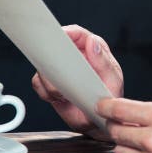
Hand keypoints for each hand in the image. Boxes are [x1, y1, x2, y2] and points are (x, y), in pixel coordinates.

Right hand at [32, 24, 123, 140]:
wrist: (98, 119)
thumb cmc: (109, 95)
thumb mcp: (113, 79)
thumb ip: (103, 61)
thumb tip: (92, 42)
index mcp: (91, 49)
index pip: (76, 33)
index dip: (66, 33)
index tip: (60, 38)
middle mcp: (73, 56)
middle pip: (54, 46)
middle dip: (52, 57)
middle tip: (58, 70)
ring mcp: (59, 70)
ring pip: (43, 66)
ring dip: (51, 81)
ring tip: (65, 92)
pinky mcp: (49, 84)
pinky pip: (38, 83)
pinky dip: (46, 92)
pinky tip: (60, 98)